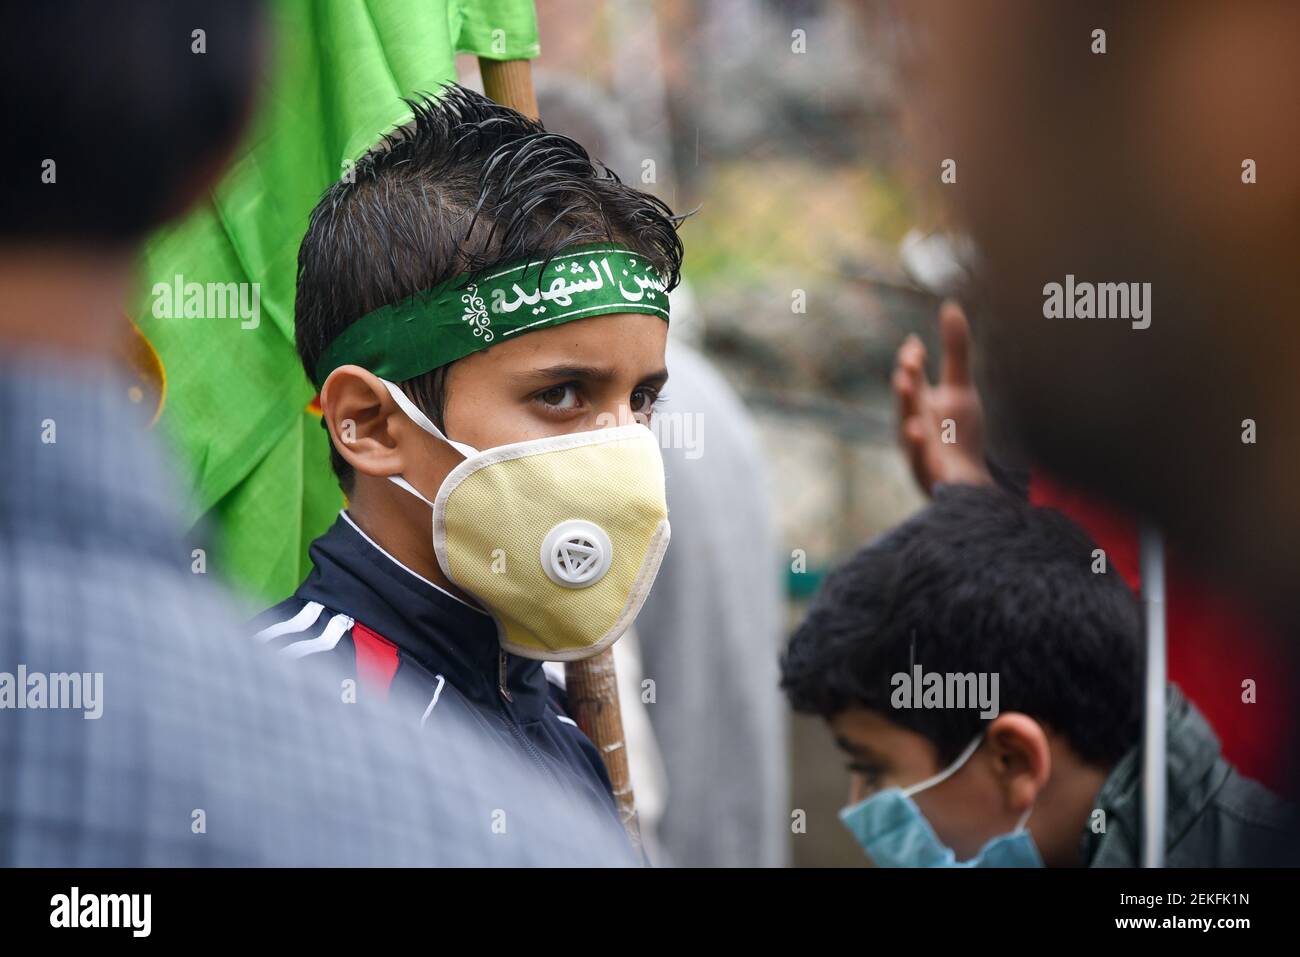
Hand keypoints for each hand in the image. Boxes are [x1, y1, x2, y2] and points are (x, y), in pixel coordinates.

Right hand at [892, 300, 993, 495]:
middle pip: (907, 400)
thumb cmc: (957, 431)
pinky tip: (917, 433)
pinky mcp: (927, 472)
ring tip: (907, 394)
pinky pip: (919, 460)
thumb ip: (955, 348)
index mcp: (919, 400)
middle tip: (909, 363)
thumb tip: (950, 305)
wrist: (964, 479)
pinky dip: (917, 448)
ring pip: (908, 429)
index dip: (912, 362)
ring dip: (907, 411)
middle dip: (907, 382)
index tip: (916, 347)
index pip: (913, 376)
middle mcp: (913, 421)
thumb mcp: (960, 386)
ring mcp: (918, 448)